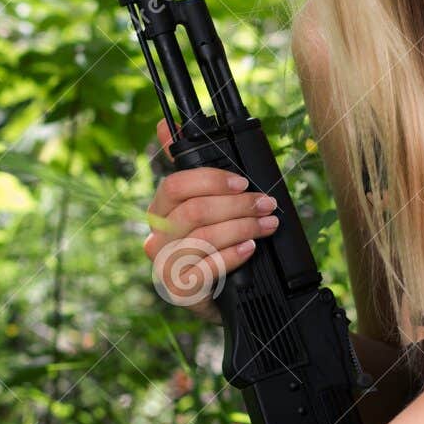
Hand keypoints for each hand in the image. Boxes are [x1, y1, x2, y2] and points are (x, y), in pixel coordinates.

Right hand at [144, 119, 279, 318]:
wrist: (217, 299)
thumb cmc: (210, 247)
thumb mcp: (205, 206)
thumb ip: (190, 169)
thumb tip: (166, 125)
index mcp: (159, 211)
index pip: (175, 184)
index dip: (211, 180)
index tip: (243, 181)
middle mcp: (156, 238)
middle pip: (194, 210)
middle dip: (237, 205)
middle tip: (266, 204)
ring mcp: (164, 266)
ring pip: (203, 236)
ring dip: (243, 227)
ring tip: (267, 225)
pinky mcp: (179, 290)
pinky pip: (207, 267)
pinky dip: (233, 256)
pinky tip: (250, 250)